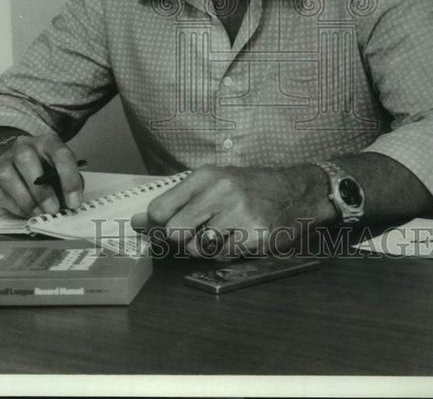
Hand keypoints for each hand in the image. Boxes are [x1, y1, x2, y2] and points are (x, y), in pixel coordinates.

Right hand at [0, 133, 83, 217]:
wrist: (17, 160)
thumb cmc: (46, 166)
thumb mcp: (62, 168)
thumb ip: (69, 181)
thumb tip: (70, 201)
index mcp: (47, 141)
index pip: (60, 154)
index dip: (69, 179)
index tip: (74, 201)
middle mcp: (24, 146)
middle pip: (26, 160)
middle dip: (41, 190)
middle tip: (53, 209)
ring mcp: (5, 160)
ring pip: (8, 176)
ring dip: (27, 200)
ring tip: (40, 213)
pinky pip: (0, 193)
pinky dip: (16, 206)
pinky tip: (28, 212)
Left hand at [132, 164, 331, 257]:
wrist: (295, 191)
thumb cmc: (248, 188)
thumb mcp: (212, 183)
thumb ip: (176, 201)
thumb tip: (138, 221)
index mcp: (205, 175)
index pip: (160, 208)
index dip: (155, 224)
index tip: (160, 227)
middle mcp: (221, 191)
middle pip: (174, 231)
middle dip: (180, 238)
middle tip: (197, 231)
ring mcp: (239, 214)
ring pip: (198, 248)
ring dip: (205, 246)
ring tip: (223, 231)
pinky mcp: (255, 236)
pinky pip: (223, 256)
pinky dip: (226, 252)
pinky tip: (239, 237)